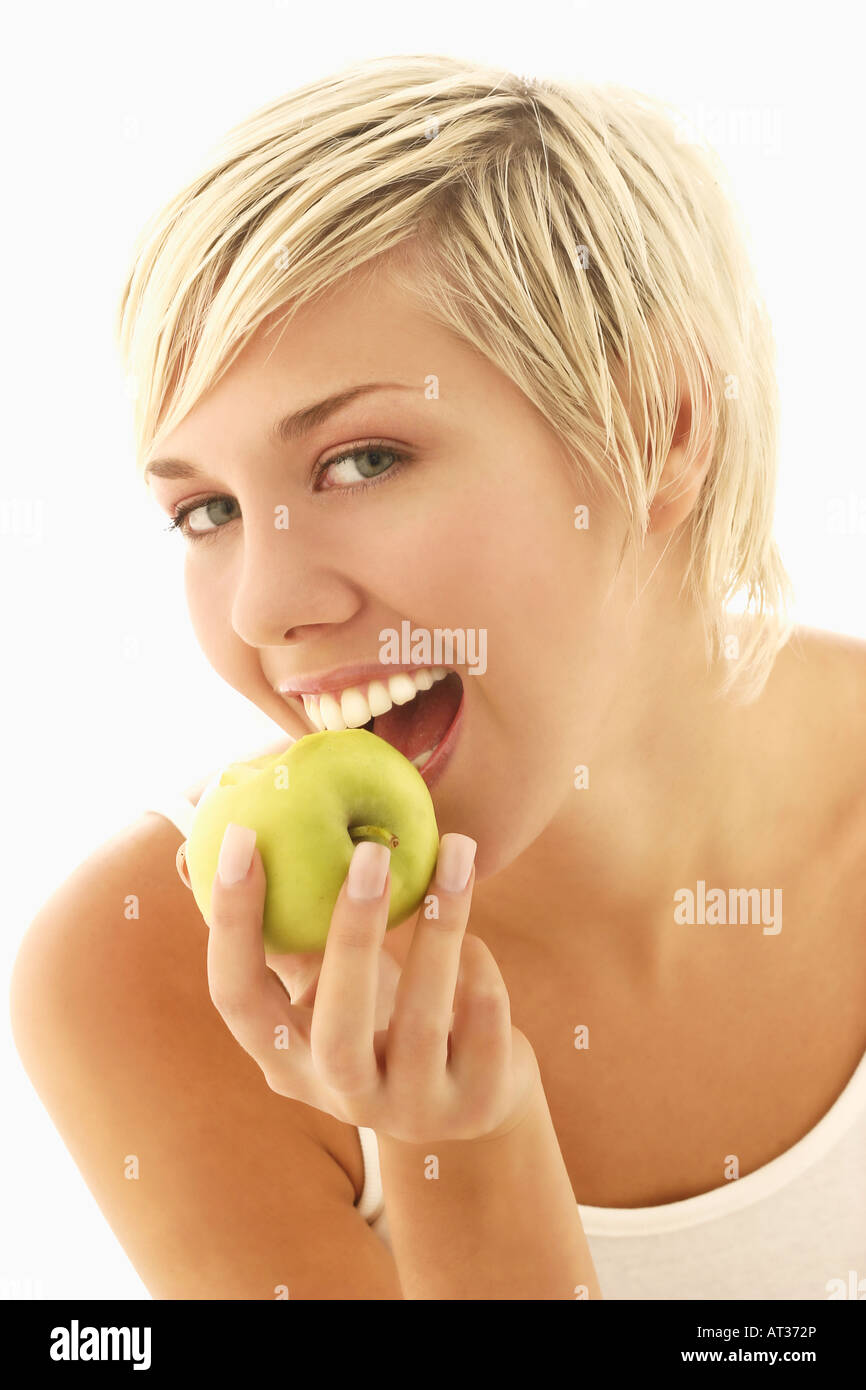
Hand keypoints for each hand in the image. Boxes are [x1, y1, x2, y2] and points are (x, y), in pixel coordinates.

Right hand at [193, 825, 541, 1143]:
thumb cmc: (382, 1018)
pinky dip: (479, 968)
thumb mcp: (327, 988)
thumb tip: (211, 846)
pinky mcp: (478, 1103)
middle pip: (337, 1029)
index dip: (233, 920)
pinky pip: (482, 1022)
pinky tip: (474, 939)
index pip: (239, 998)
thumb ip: (283, 934)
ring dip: (439, 928)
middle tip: (371, 852)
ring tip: (456, 851)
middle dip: (353, 936)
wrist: (472, 1100)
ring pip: (423, 1021)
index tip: (244, 836)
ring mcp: (415, 1108)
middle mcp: (344, 1096)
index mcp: (287, 1061)